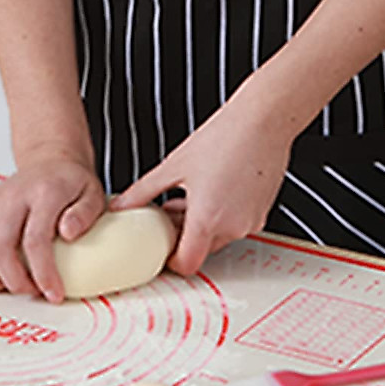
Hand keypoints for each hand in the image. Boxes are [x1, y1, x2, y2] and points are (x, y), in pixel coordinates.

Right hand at [0, 149, 105, 303]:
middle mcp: (11, 196)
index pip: (35, 240)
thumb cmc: (72, 185)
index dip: (43, 274)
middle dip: (15, 281)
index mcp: (44, 192)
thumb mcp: (94, 194)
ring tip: (10, 286)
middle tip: (34, 292)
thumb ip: (86, 214)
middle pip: (1, 248)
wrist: (49, 162)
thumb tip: (68, 233)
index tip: (53, 294)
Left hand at [110, 93, 291, 276]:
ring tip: (191, 194)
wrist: (262, 121)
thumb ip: (143, 192)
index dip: (171, 260)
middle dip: (184, 235)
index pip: (187, 264)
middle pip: (202, 249)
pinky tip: (212, 188)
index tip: (162, 246)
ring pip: (220, 236)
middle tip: (169, 212)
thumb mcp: (173, 167)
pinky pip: (237, 223)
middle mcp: (232, 227)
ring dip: (202, 223)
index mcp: (207, 220)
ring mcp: (250, 220)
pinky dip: (222, 215)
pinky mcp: (262, 211)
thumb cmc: (224, 139)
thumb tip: (122, 205)